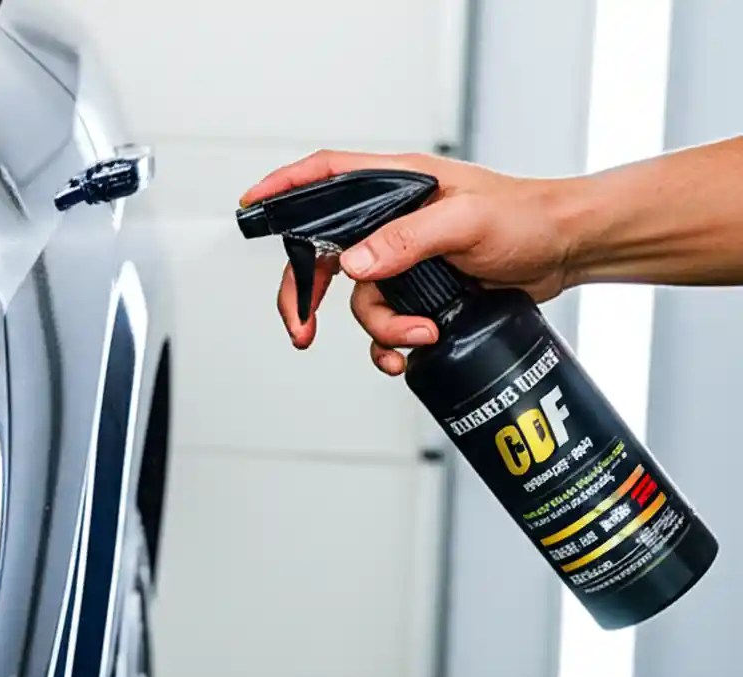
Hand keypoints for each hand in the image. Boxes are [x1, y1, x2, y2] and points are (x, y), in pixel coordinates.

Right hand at [241, 150, 583, 375]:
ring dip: (382, 330)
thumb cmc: (527, 216)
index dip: (284, 189)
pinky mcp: (422, 294)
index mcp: (396, 186)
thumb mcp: (466, 221)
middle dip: (305, 295)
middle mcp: (392, 223)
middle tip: (300, 328)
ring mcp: (405, 260)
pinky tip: (408, 358)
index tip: (251, 208)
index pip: (325, 177)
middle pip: (323, 256)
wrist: (568, 251)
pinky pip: (387, 327)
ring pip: (361, 304)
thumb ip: (406, 240)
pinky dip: (391, 348)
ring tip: (419, 337)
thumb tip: (352, 265)